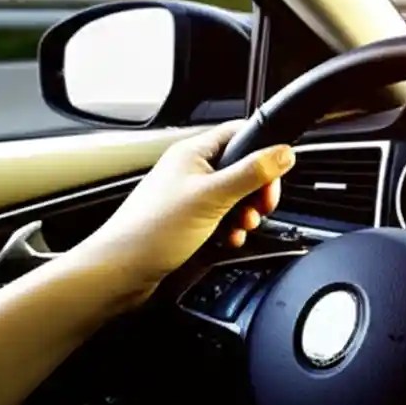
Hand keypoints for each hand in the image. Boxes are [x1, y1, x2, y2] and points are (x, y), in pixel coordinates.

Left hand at [72, 120, 294, 298]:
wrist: (121, 271)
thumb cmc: (153, 230)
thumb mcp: (213, 196)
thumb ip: (252, 172)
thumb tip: (284, 152)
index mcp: (194, 152)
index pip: (241, 133)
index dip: (264, 153)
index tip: (275, 177)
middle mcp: (191, 170)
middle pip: (242, 168)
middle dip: (257, 191)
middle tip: (260, 208)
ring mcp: (189, 195)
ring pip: (234, 196)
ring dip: (245, 213)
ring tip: (240, 226)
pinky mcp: (188, 220)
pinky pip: (222, 217)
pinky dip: (231, 228)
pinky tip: (227, 238)